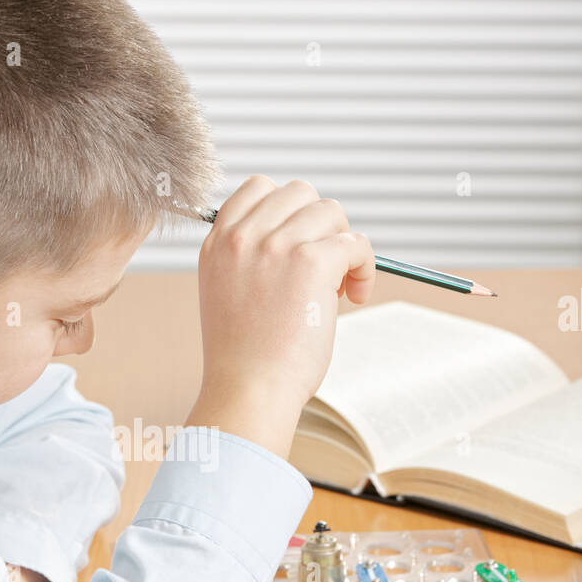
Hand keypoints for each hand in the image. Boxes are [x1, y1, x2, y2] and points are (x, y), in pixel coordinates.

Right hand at [186, 176, 374, 459]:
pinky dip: (364, 266)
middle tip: (324, 268)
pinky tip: (356, 295)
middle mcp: (242, 237)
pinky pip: (355, 241)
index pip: (258, 188)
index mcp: (217, 244)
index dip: (288, 212)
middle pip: (299, 192)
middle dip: (320, 225)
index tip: (299, 246)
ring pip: (331, 212)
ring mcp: (275, 246)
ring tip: (340, 286)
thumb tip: (301, 240)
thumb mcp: (228, 295)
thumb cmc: (244, 360)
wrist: (248, 392)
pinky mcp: (310, 262)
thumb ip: (249, 260)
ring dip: (344, 245)